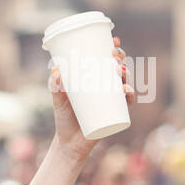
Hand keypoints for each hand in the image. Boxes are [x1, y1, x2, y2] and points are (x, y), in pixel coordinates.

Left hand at [48, 35, 136, 162]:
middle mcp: (107, 90)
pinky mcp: (115, 115)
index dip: (115, 51)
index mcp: (96, 82)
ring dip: (126, 74)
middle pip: (119, 70)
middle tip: (113, 55)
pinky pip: (126, 104)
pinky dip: (129, 96)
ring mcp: (113, 102)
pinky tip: (126, 90)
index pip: (108, 62)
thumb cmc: (64, 119)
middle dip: (120, 59)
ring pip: (125, 84)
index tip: (114, 40)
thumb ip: (55, 85)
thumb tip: (55, 69)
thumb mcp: (58, 99)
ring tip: (117, 71)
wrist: (69, 144)